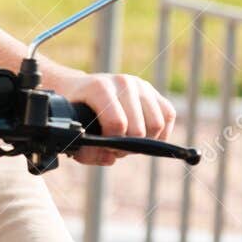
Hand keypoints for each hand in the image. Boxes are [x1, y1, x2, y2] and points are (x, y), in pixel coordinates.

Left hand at [48, 67, 175, 166]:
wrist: (79, 90)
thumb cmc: (76, 114)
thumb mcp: (71, 132)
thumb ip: (86, 152)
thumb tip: (111, 158)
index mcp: (100, 88)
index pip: (117, 123)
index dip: (112, 144)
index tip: (103, 146)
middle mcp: (123, 82)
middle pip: (139, 129)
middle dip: (127, 147)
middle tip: (114, 148)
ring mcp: (141, 85)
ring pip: (157, 124)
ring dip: (145, 142)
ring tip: (127, 141)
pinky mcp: (153, 91)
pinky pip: (169, 116)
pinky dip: (160, 133)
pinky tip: (144, 137)